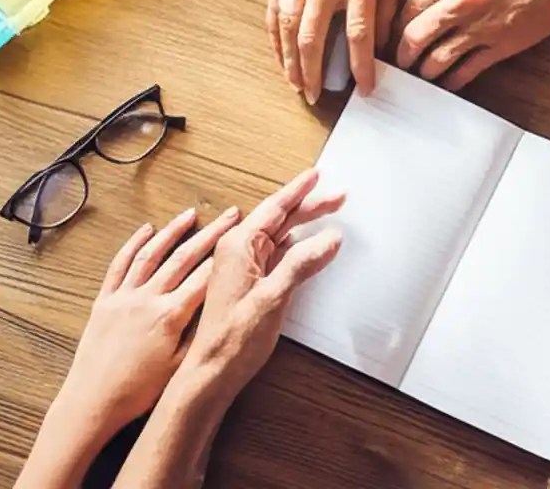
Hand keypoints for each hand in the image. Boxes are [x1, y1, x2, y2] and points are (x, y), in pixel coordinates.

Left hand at [55, 207, 239, 437]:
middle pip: (184, 257)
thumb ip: (198, 331)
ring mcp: (124, 296)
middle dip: (210, 234)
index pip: (205, 277)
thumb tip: (218, 306)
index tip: (242, 237)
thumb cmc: (138, 391)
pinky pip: (120, 265)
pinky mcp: (105, 301)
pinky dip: (134, 244)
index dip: (227, 255)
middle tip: (229, 215)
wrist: (94, 400)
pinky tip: (146, 230)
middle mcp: (147, 299)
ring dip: (173, 231)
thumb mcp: (179, 364)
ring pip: (152, 254)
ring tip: (191, 214)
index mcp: (170, 316)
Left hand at [183, 168, 344, 397]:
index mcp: (238, 247)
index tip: (316, 176)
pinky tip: (308, 244)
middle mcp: (238, 252)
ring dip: (303, 223)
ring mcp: (243, 267)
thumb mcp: (273, 297)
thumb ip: (302, 264)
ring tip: (327, 212)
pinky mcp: (249, 283)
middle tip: (337, 197)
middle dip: (308, 205)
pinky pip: (277, 254)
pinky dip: (297, 245)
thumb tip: (329, 238)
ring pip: (279, 235)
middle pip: (279, 218)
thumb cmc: (232, 340)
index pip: (274, 208)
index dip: (298, 190)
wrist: (212, 372)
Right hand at [267, 0, 408, 102]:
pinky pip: (273, 12)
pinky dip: (274, 39)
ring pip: (286, 28)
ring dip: (290, 62)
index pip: (358, 33)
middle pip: (313, 38)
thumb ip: (388, 0)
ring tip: (297, 86)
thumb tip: (382, 40)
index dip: (361, 66)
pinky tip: (281, 58)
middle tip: (319, 97)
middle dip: (315, 74)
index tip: (365, 89)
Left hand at [394, 0, 549, 89]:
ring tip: (423, 78)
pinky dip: (453, 81)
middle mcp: (460, 0)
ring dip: (426, 73)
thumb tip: (426, 7)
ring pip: (437, 59)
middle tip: (400, 66)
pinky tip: (449, 84)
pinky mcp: (502, 44)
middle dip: (403, 56)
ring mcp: (481, 25)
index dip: (395, 29)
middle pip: (414, 37)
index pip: (407, 9)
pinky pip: (467, 71)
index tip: (392, 41)